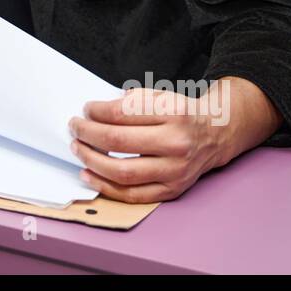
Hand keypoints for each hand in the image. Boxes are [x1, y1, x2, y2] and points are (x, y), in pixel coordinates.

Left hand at [67, 83, 239, 203]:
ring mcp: (175, 170)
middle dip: (87, 134)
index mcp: (173, 113)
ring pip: (122, 172)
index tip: (85, 110)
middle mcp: (176, 143)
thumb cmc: (180, 113)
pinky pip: (132, 194)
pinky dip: (105, 186)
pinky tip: (89, 174)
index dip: (95, 112)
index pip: (121, 113)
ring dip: (91, 160)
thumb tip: (94, 113)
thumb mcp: (161, 95)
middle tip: (74, 127)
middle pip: (117, 141)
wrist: (215, 134)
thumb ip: (130, 100)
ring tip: (78, 149)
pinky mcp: (171, 190)